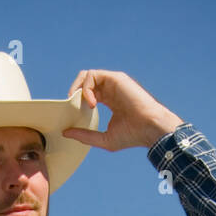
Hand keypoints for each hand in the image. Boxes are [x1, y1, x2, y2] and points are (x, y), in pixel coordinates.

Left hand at [62, 70, 184, 150]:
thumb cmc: (132, 136)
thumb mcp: (103, 138)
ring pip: (87, 76)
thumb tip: (65, 132)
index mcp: (110, 101)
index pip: (88, 95)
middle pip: (85, 82)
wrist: (149, 128)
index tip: (72, 114)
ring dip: (78, 89)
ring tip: (79, 103)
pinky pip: (92, 76)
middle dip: (73, 92)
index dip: (77, 102)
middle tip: (70, 106)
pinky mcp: (115, 78)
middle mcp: (111, 90)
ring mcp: (113, 83)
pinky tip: (91, 103)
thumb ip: (85, 135)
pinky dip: (86, 88)